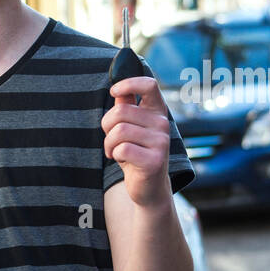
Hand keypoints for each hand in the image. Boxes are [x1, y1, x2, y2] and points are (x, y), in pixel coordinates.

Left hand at [103, 76, 172, 207]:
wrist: (148, 187)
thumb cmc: (135, 154)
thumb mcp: (129, 128)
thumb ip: (125, 108)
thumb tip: (118, 89)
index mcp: (157, 112)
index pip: (149, 85)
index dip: (128, 83)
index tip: (114, 91)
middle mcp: (162, 124)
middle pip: (121, 112)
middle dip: (107, 126)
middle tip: (110, 139)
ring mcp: (161, 142)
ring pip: (119, 131)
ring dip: (109, 143)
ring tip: (115, 151)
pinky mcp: (155, 161)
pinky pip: (122, 149)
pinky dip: (115, 154)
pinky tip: (122, 160)